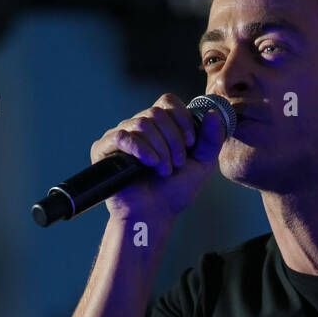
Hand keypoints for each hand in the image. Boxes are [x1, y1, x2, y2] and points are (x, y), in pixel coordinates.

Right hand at [91, 92, 226, 223]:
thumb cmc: (174, 192)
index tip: (190, 143)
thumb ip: (211, 140)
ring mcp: (120, 136)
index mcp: (159, 126)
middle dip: (173, 140)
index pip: (168, 101)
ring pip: (142, 123)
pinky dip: (140, 149)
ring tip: (164, 170)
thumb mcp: (201, 165)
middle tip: (177, 164)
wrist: (153, 215)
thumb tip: (213, 114)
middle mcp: (138, 127)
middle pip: (157, 112)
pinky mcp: (104, 148)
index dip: (182, 118)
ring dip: (160, 149)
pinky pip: (122, 135)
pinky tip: (149, 163)